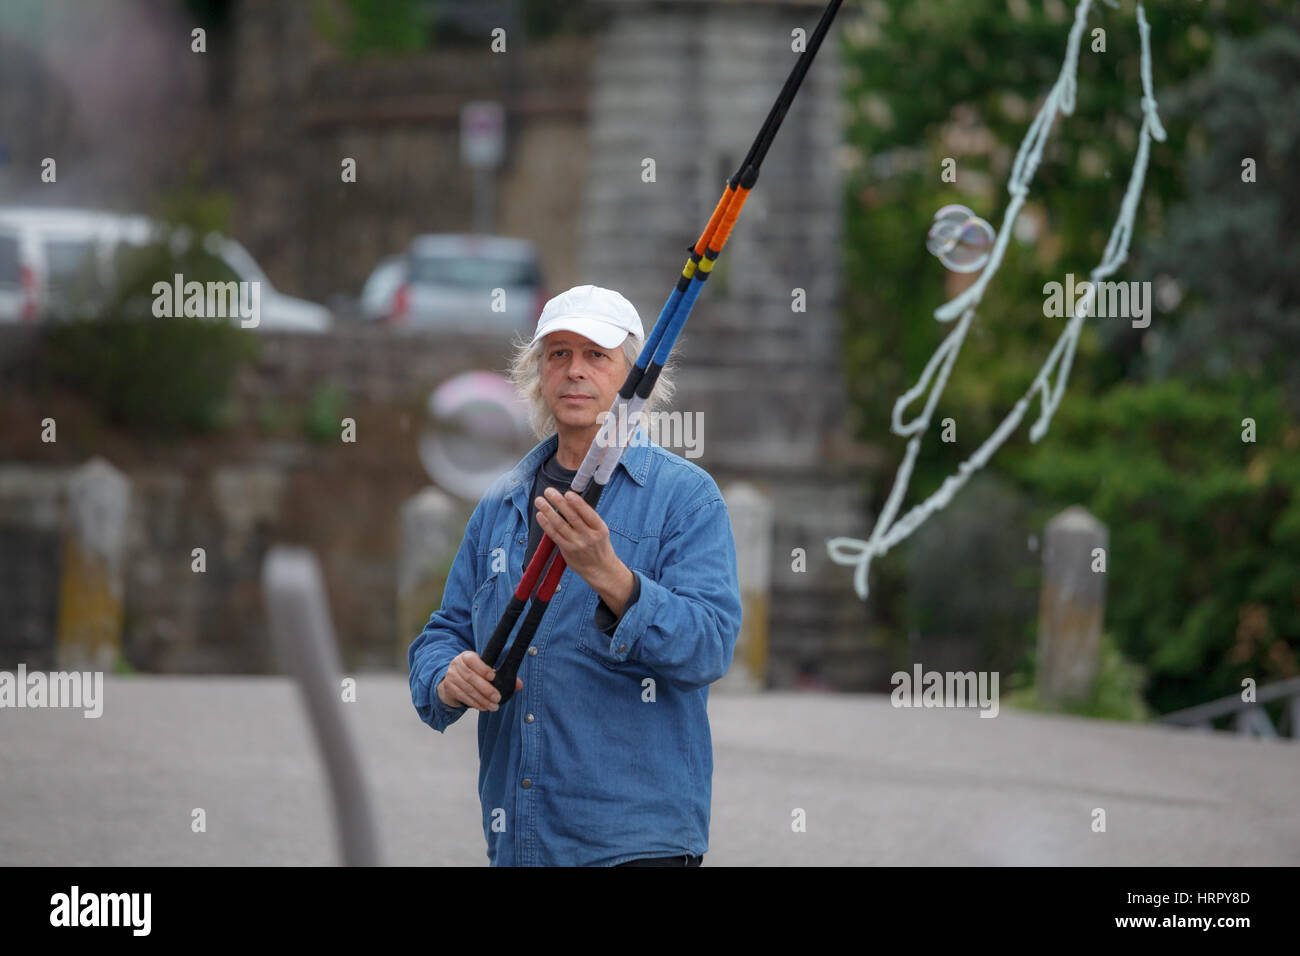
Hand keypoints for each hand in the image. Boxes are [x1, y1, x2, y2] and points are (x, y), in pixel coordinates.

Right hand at [436, 650, 521, 710]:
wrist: (450, 681)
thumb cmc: (471, 674)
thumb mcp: (484, 671)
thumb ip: (501, 676)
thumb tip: (519, 685)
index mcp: (467, 656)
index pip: (472, 660)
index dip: (483, 668)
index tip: (493, 677)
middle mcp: (456, 664)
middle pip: (471, 677)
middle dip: (486, 689)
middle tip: (497, 698)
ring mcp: (451, 676)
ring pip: (467, 688)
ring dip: (481, 699)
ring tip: (493, 706)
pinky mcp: (448, 687)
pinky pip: (462, 696)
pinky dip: (474, 703)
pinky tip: (482, 707)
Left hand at [535, 487, 634, 613]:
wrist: (600, 569)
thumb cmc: (599, 546)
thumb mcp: (601, 530)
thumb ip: (588, 518)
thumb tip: (569, 500)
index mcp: (600, 528)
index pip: (588, 513)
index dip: (577, 503)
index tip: (568, 493)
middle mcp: (589, 536)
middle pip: (572, 517)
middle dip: (559, 503)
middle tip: (549, 491)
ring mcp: (577, 544)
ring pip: (560, 525)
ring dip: (548, 511)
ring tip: (540, 501)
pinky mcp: (567, 550)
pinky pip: (554, 535)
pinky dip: (546, 525)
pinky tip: (540, 515)